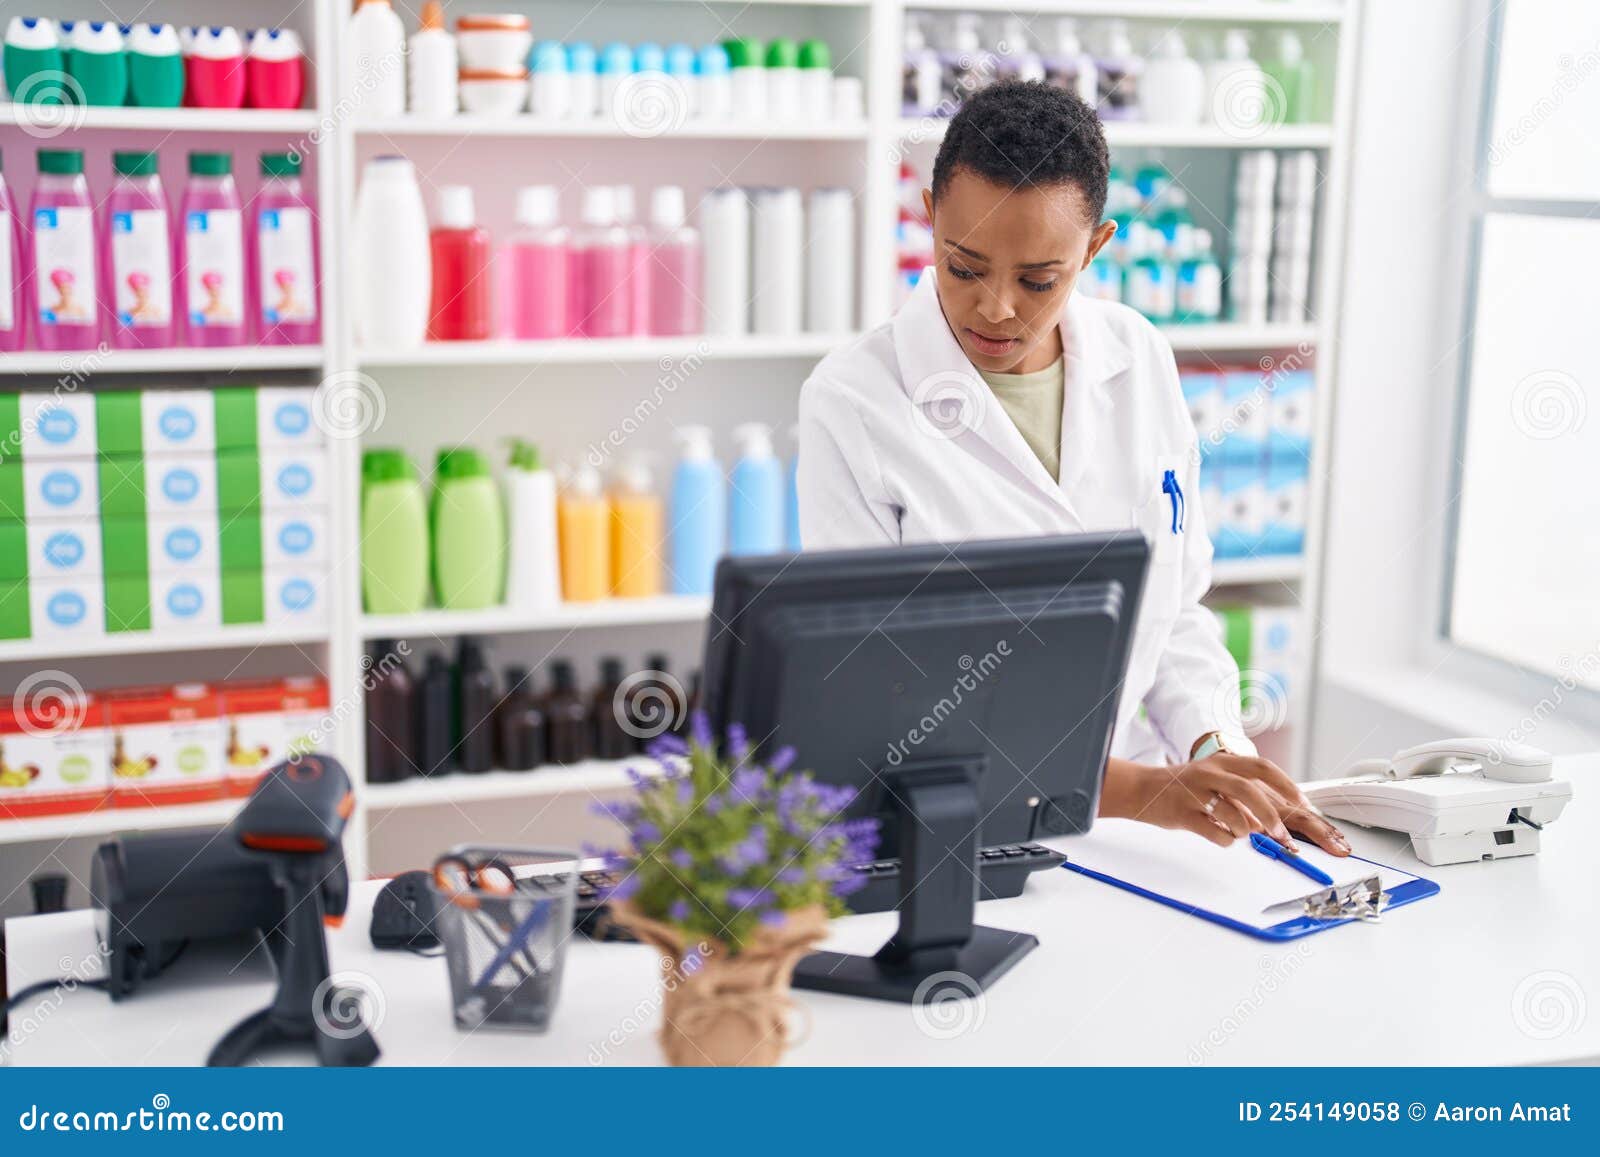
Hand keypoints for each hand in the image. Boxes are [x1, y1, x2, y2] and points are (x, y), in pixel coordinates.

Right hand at [1103, 755, 1351, 855]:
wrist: (1141, 789)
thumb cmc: (1184, 787)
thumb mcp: (1215, 781)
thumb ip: (1244, 795)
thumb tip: (1272, 818)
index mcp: (1222, 762)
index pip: (1261, 768)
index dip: (1285, 785)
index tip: (1303, 804)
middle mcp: (1209, 773)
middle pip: (1249, 791)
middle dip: (1270, 816)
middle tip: (1281, 835)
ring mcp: (1194, 793)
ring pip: (1234, 817)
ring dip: (1243, 831)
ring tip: (1236, 831)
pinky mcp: (1183, 814)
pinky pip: (1216, 834)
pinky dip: (1225, 840)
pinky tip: (1218, 834)